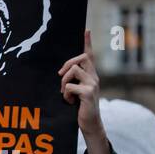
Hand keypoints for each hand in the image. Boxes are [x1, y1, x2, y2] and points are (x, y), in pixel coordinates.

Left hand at [59, 30, 108, 153]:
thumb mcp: (75, 92)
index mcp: (90, 75)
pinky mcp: (89, 93)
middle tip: (60, 76)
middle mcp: (94, 77)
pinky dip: (66, 95)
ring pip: (73, 71)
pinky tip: (70, 102)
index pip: (89, 55)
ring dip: (64, 82)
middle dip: (67, 65)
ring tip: (66, 94)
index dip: (87, 42)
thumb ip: (72, 81)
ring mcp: (93, 84)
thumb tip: (60, 73)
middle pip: (80, 58)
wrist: (89, 123)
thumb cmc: (79, 108)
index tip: (86, 29)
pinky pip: (70, 87)